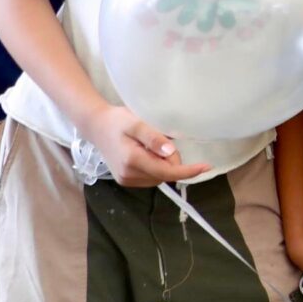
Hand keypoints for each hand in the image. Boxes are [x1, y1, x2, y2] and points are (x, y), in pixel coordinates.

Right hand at [86, 105, 208, 187]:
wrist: (96, 126)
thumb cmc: (117, 121)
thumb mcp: (136, 123)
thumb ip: (153, 138)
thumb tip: (170, 152)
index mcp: (132, 161)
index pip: (166, 172)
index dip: (188, 171)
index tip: (206, 166)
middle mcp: (129, 175)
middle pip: (165, 174)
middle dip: (171, 160)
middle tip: (161, 140)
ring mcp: (126, 180)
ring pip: (159, 177)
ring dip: (163, 164)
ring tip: (149, 146)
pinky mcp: (126, 180)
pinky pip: (151, 177)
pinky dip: (155, 166)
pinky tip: (146, 153)